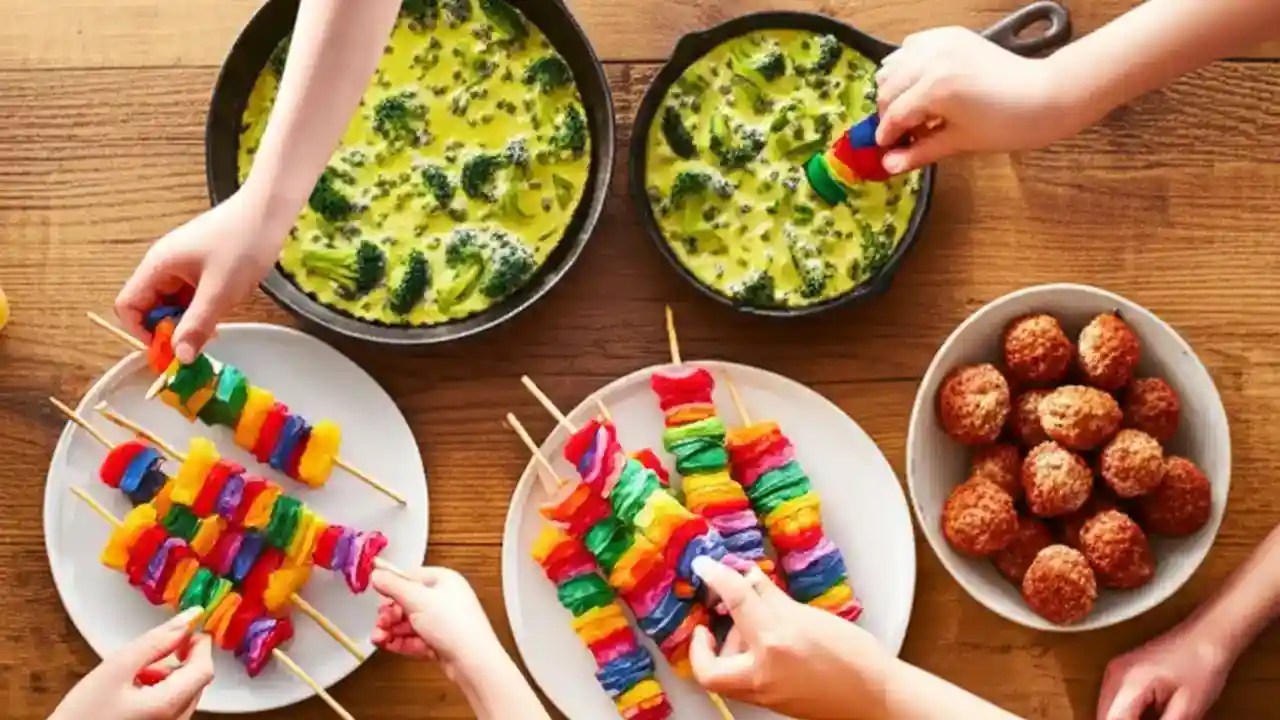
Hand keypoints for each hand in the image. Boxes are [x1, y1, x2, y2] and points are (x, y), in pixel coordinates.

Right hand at [51, 608, 213, 719]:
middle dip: (180, 662)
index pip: (204, 669)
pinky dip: (160, 694)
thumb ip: (156, 641)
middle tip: (150, 655)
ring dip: (169, 678)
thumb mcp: (116, 668)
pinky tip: (133, 693)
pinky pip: (171, 710)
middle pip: (196, 683)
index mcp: (167, 706)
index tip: (186, 630)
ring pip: (184, 696)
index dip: (199, 644)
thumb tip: (189, 618)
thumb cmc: (80, 715)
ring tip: (134, 676)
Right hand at [114, 185, 295, 362]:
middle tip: (195, 344)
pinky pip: (189, 294)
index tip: (169, 349)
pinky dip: (199, 309)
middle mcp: (163, 265)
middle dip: (168, 329)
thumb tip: (179, 356)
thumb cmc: (243, 243)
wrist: (269, 211)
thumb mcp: (219, 291)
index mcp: (157, 266)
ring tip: (212, 329)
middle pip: (149, 307)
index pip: (128, 305)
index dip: (142, 332)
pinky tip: (219, 314)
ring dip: (186, 320)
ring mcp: (182, 264)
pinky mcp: (200, 266)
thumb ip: (197, 325)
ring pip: (172, 303)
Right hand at [371, 567, 504, 679]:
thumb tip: (377, 573)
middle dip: (390, 613)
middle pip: (407, 602)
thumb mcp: (417, 599)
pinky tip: (387, 643)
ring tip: (379, 636)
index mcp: (443, 580)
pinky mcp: (439, 641)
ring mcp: (442, 622)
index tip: (378, 595)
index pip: (410, 577)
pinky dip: (399, 641)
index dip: (392, 587)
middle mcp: (444, 599)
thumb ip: (394, 585)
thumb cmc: (456, 626)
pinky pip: (414, 638)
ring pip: (408, 622)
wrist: (472, 661)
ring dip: (390, 629)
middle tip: (382, 621)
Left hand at [688, 557, 888, 719]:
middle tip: (710, 621)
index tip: (704, 565)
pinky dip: (745, 660)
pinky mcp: (774, 702)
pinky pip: (745, 681)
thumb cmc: (854, 657)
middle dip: (703, 646)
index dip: (718, 577)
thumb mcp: (811, 617)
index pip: (735, 601)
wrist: (876, 698)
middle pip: (709, 669)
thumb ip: (773, 597)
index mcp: (774, 643)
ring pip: (726, 676)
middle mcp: (762, 673)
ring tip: (748, 626)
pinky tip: (763, 642)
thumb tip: (747, 577)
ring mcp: (766, 693)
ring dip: (728, 649)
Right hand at [874, 28, 1078, 172]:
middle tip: (901, 133)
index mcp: (936, 88)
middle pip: (888, 87)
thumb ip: (920, 151)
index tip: (884, 149)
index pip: (895, 113)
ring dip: (895, 87)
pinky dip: (909, 64)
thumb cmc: (1009, 124)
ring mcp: (942, 43)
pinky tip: (920, 84)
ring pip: (895, 63)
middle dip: (889, 112)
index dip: (886, 134)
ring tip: (911, 108)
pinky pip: (913, 46)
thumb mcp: (959, 141)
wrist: (1046, 97)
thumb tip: (889, 165)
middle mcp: (934, 59)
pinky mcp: (952, 36)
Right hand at [1097, 624, 1232, 719]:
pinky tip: (1146, 719)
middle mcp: (1115, 676)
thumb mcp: (1187, 709)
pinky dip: (1125, 717)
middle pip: (1104, 717)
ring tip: (1156, 717)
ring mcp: (1116, 672)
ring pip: (1107, 712)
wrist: (1207, 637)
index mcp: (1128, 683)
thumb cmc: (1202, 665)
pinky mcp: (1122, 673)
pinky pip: (1114, 703)